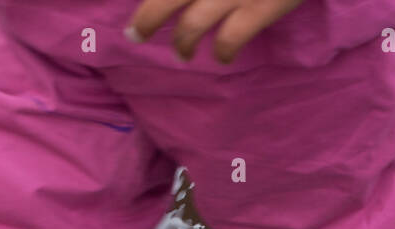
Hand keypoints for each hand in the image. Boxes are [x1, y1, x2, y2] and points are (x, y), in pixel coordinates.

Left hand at [126, 0, 305, 63]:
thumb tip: (191, 2)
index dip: (148, 5)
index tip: (135, 19)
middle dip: (146, 19)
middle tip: (135, 35)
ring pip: (192, 24)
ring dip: (182, 43)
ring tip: (182, 54)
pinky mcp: (260, 8)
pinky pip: (230, 39)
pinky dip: (222, 52)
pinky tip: (222, 57)